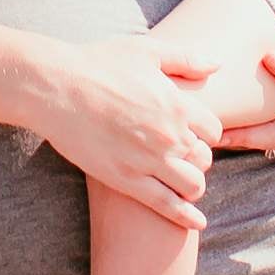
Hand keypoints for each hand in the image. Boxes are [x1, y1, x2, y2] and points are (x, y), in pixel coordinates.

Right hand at [27, 35, 223, 228]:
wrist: (57, 87)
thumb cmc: (99, 64)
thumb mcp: (146, 51)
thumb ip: (185, 59)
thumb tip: (217, 66)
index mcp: (176, 104)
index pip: (214, 131)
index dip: (205, 135)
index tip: (193, 136)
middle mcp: (169, 135)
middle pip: (205, 159)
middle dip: (198, 160)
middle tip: (183, 160)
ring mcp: (149, 160)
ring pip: (192, 185)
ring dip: (192, 186)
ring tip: (180, 184)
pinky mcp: (127, 180)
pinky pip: (168, 206)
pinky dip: (186, 217)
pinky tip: (196, 223)